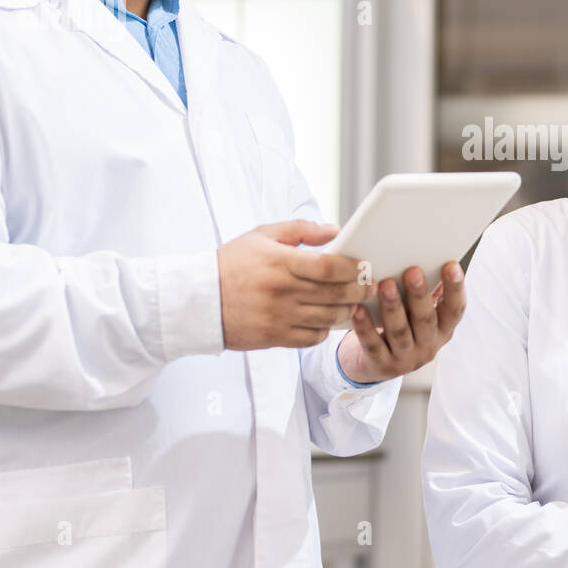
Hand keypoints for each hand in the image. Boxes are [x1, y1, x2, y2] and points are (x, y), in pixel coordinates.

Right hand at [217, 220, 372, 350]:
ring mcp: (277, 317)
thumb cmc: (232, 263)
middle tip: (370, 286)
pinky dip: (324, 330)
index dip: (352, 268)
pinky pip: (311, 337)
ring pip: (327, 318)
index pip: (328, 267)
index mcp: (279, 262)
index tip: (364, 266)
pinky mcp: (273, 337)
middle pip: (334, 294)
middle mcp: (281, 291)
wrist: (197, 300)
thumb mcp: (262, 235)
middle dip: (359, 290)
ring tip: (354, 303)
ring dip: (347, 311)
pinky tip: (327, 320)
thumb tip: (335, 230)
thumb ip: (300, 229)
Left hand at [337, 262, 465, 382]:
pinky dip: (365, 327)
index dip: (455, 288)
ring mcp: (405, 358)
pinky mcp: (382, 364)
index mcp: (443, 330)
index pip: (455, 309)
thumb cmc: (403, 326)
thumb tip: (428, 256)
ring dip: (393, 308)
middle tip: (413, 271)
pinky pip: (373, 344)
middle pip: (426, 320)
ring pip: (399, 332)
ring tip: (386, 285)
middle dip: (420, 295)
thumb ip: (425, 291)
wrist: (378, 364)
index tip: (452, 265)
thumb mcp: (418, 312)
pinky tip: (358, 309)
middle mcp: (428, 346)